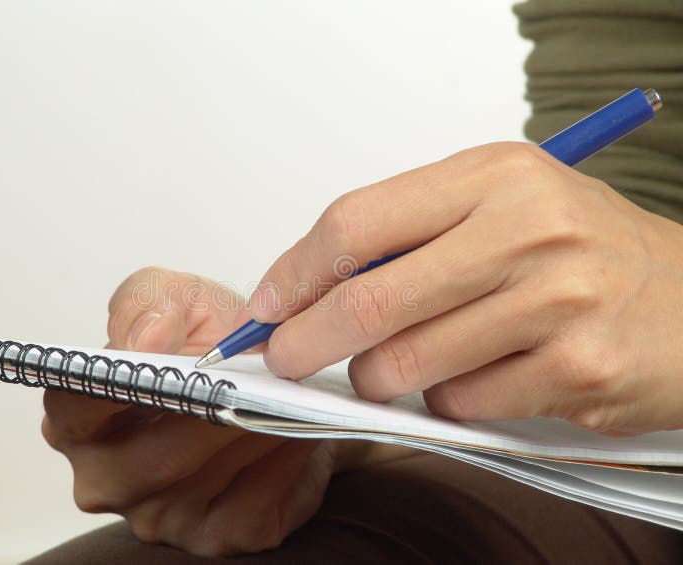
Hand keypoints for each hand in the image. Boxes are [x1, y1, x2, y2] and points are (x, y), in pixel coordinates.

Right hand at [42, 268, 406, 554]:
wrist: (268, 382)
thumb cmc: (210, 342)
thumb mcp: (176, 299)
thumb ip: (146, 303)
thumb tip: (145, 340)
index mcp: (81, 419)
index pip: (74, 406)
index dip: (114, 386)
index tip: (159, 362)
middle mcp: (109, 478)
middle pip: (149, 457)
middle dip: (205, 415)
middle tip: (248, 379)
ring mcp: (162, 516)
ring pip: (204, 479)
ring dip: (248, 435)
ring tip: (282, 397)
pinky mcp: (219, 535)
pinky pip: (254, 507)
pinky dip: (280, 466)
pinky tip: (295, 432)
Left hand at [251, 142, 682, 435]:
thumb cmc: (581, 250)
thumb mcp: (499, 206)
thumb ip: (410, 234)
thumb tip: (311, 285)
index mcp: (494, 176)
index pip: (358, 222)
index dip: (296, 270)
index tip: (269, 304)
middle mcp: (527, 230)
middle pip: (370, 300)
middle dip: (306, 340)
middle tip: (287, 356)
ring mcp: (557, 303)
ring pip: (407, 364)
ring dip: (378, 378)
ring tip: (393, 367)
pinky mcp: (577, 371)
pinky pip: (460, 404)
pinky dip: (443, 402)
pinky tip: (470, 378)